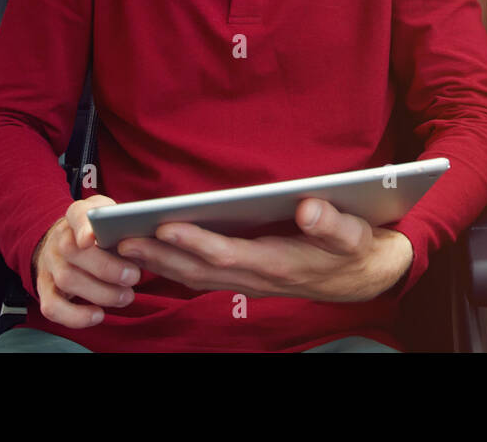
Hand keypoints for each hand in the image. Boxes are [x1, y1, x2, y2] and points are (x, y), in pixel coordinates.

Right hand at [32, 195, 142, 327]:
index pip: (77, 214)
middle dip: (106, 268)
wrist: (71, 243)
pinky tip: (98, 315)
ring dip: (100, 293)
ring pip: (66, 279)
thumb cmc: (102, 233)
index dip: (82, 226)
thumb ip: (126, 225)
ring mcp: (50, 264)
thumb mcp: (114, 219)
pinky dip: (75, 316)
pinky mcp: (45, 289)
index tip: (91, 238)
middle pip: (72, 251)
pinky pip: (52, 306)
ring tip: (126, 296)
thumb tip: (146, 242)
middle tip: (134, 277)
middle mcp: (59, 238)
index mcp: (78, 215)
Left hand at [116, 198, 413, 302]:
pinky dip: (175, 266)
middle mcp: (259, 278)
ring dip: (160, 263)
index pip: (229, 254)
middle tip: (122, 240)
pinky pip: (203, 276)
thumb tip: (308, 205)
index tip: (166, 225)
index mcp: (280, 264)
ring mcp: (250, 282)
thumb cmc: (355, 249)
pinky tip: (153, 253)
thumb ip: (332, 222)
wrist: (363, 277)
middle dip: (160, 255)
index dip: (196, 241)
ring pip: (196, 276)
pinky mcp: (247, 278)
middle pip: (200, 269)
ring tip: (124, 245)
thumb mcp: (354, 233)